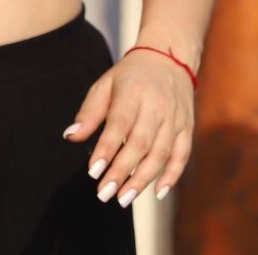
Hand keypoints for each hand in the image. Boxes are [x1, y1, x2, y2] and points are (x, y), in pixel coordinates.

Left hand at [65, 48, 197, 206]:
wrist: (169, 58)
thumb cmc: (129, 76)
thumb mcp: (104, 84)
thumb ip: (89, 112)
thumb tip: (71, 136)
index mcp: (133, 94)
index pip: (119, 125)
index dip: (107, 149)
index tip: (93, 171)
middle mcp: (156, 107)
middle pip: (140, 144)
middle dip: (122, 171)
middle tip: (104, 193)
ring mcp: (174, 119)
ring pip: (160, 154)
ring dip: (143, 179)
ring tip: (124, 198)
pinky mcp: (187, 128)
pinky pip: (181, 155)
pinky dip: (172, 175)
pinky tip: (157, 192)